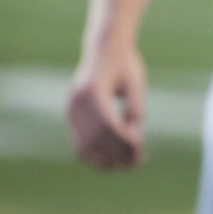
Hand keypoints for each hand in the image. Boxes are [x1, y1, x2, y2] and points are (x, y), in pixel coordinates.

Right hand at [66, 42, 146, 169]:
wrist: (104, 49)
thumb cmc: (124, 65)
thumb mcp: (135, 85)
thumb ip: (134, 112)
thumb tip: (134, 142)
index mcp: (92, 90)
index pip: (107, 125)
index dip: (123, 141)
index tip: (141, 150)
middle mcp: (76, 102)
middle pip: (95, 138)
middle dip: (117, 153)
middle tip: (139, 161)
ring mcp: (70, 109)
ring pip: (84, 146)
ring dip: (106, 160)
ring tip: (128, 164)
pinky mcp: (71, 116)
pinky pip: (79, 143)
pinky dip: (95, 156)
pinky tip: (114, 162)